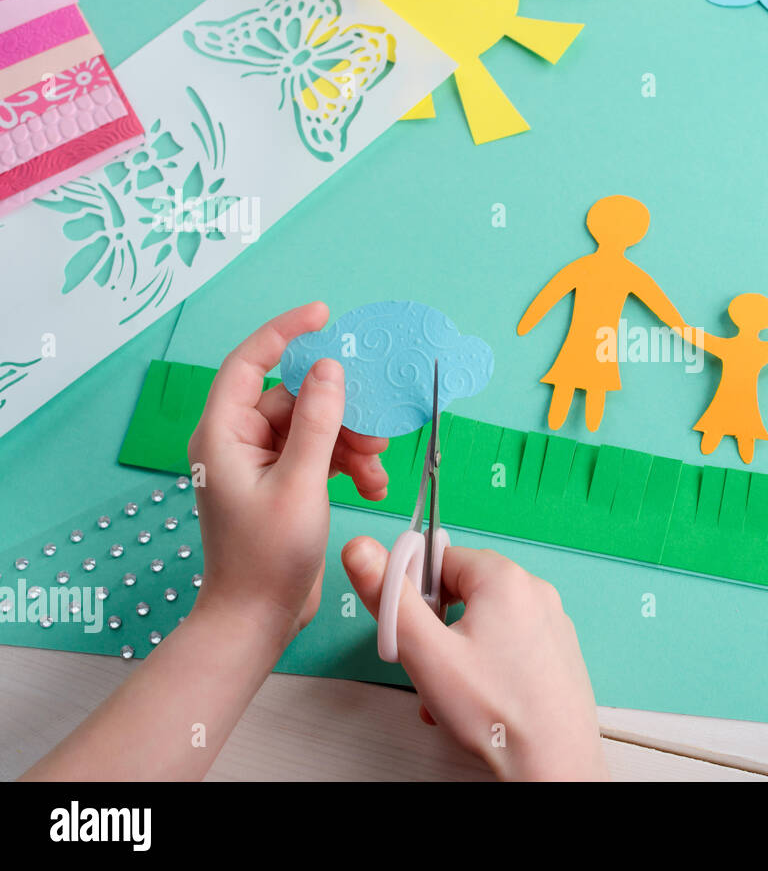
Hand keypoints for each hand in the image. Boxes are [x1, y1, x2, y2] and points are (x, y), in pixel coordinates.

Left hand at [188, 302, 389, 638]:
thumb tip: (329, 369)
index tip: (323, 316)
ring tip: (377, 469)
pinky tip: (372, 486)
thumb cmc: (266, 558)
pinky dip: (347, 464)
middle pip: (296, 399)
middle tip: (376, 431)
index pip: (250, 363)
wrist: (258, 618)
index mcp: (224, 435)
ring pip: (315, 428)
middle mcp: (239, 442)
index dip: (284, 333)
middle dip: (341, 412)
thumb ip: (317, 422)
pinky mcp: (284, 484)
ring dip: (351, 444)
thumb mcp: (300, 484)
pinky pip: (320, 455)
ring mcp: (262, 464)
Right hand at [341, 538, 607, 780]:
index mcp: (505, 580)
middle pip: (464, 591)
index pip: (442, 559)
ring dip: (456, 652)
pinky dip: (485, 665)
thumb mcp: (426, 652)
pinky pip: (509, 644)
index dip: (414, 592)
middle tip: (424, 662)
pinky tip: (474, 699)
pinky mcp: (558, 653)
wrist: (552, 762)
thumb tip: (362, 551)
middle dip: (434, 626)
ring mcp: (552, 623)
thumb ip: (391, 597)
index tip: (404, 626)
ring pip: (485, 623)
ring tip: (445, 692)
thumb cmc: (497, 712)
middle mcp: (536, 593)